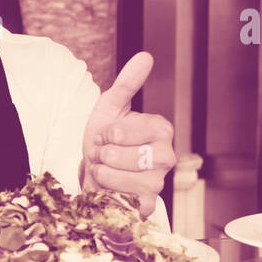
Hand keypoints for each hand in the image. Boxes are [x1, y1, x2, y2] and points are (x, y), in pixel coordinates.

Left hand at [80, 52, 175, 217]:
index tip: (107, 135)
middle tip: (104, 154)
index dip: (107, 134)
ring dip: (104, 174)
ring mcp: (159, 182)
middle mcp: (166, 156)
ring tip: (105, 169)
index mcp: (161, 129)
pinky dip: (109, 194)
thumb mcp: (111, 107)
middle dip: (104, 155)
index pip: (124, 131)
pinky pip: (127, 202)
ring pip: (126, 180)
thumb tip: (145, 56)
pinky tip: (109, 188)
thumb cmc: (106, 138)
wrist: (94, 170)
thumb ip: (128, 83)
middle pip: (127, 157)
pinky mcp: (148, 205)